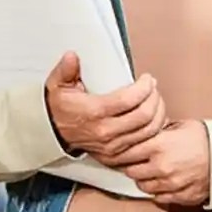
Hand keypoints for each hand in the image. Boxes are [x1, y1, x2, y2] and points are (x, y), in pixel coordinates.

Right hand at [44, 51, 167, 167]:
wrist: (53, 132)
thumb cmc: (59, 108)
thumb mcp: (58, 84)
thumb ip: (66, 69)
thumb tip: (72, 56)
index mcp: (94, 112)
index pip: (129, 100)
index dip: (144, 87)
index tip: (147, 78)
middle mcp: (106, 132)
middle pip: (144, 116)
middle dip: (154, 98)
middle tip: (153, 87)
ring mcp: (113, 146)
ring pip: (149, 132)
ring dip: (158, 114)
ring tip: (155, 100)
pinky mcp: (117, 155)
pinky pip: (144, 144)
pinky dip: (154, 131)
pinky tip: (153, 119)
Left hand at [121, 119, 211, 205]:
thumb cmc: (205, 139)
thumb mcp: (178, 126)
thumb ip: (156, 131)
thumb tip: (141, 131)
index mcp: (158, 145)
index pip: (126, 152)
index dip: (123, 152)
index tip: (122, 151)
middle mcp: (161, 166)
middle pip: (131, 172)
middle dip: (131, 166)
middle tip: (135, 162)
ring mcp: (170, 183)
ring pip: (143, 187)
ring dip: (144, 180)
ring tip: (150, 172)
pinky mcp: (180, 196)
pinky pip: (160, 198)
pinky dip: (158, 191)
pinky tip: (163, 182)